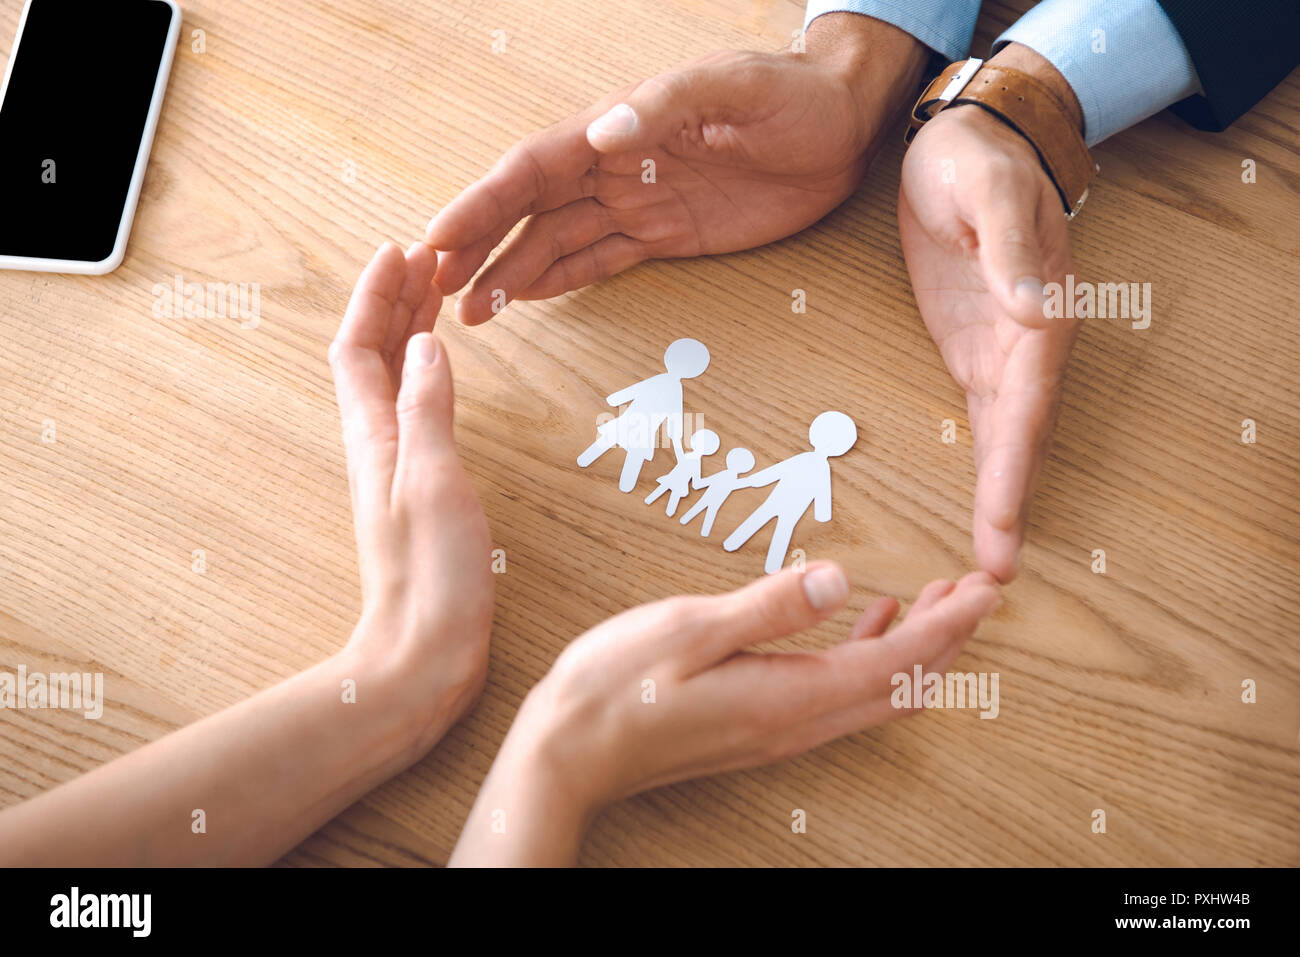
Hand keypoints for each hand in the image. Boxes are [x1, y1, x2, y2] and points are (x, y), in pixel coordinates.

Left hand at [329, 242, 494, 752]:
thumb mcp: (434, 480)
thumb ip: (429, 410)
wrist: (425, 649)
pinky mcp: (421, 490)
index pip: (358, 347)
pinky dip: (430, 375)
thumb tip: (427, 344)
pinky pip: (418, 410)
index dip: (374, 296)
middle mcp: (379, 446)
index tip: (400, 250)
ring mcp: (398, 468)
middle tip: (427, 260)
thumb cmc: (431, 573)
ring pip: (396, 381)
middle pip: (375, 357)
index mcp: (374, 437)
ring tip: (436, 297)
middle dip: (395, 302)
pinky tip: (446, 373)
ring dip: (410, 334)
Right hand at [427, 14, 927, 323]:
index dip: (482, 204)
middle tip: (439, 287)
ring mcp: (637, 204)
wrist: (843, 127)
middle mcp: (614, 167)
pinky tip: (527, 299)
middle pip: (530, 210)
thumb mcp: (732, 87)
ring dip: (512, 274)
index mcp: (617, 128)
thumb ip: (664, 107)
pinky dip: (562, 280)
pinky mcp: (666, 236)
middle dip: (481, 246)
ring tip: (471, 312)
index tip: (439, 238)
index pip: (531, 169)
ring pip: (558, 242)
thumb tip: (599, 135)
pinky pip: (601, 260)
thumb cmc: (790, 94)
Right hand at [450, 563, 998, 864]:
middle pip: (899, 685)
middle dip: (946, 638)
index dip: (948, 625)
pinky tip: (857, 623)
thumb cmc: (614, 689)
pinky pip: (838, 697)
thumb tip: (842, 577)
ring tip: (932, 601)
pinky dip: (867, 659)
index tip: (988, 590)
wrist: (569, 755)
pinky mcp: (757, 728)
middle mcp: (794, 723)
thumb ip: (770, 605)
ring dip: (911, 649)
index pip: (895, 662)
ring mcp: (776, 732)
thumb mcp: (689, 628)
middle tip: (976, 591)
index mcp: (788, 696)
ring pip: (872, 694)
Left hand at [897, 45, 1084, 581]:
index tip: (1002, 522)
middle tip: (997, 572)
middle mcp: (1031, 342)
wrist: (968, 140)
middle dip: (1010, 504)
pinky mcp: (974, 348)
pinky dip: (986, 462)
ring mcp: (1003, 349)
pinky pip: (983, 415)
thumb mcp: (988, 191)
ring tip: (994, 557)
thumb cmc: (976, 160)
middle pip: (1020, 437)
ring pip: (1004, 436)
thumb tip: (1036, 312)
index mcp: (1040, 313)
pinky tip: (987, 502)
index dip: (1013, 466)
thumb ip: (1009, 252)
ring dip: (1001, 495)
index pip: (1026, 405)